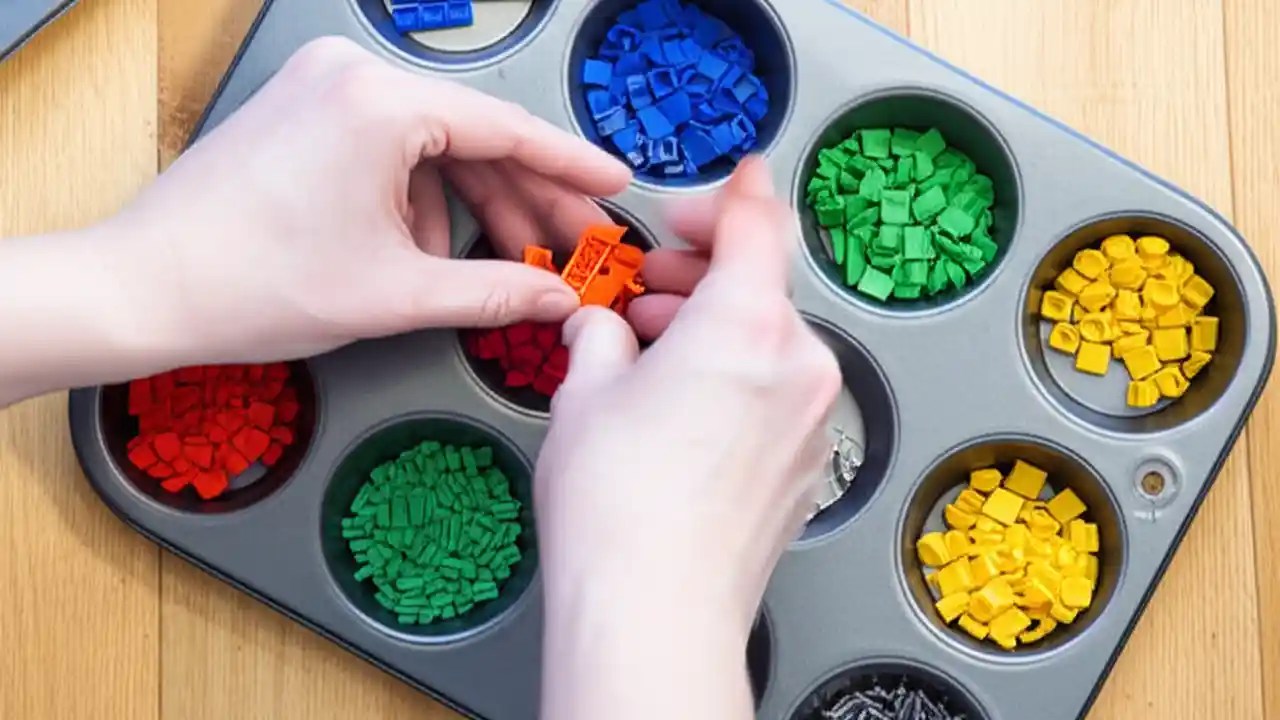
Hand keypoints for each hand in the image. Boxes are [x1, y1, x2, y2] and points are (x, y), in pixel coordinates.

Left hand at [112, 36, 629, 363]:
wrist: (144, 287)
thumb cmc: (252, 283)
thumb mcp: (396, 294)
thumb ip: (494, 290)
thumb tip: (557, 297)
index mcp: (379, 102)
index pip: (506, 129)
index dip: (570, 165)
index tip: (614, 186)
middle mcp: (351, 74)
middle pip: (472, 136)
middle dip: (526, 197)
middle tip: (573, 244)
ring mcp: (323, 86)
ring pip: (432, 144)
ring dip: (474, 204)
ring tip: (509, 262)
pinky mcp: (305, 109)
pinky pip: (390, 147)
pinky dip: (420, 197)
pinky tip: (432, 251)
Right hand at [536, 158, 841, 719]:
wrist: (655, 613)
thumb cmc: (620, 509)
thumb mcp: (586, 392)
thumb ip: (599, 335)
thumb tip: (599, 326)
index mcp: (748, 323)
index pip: (758, 221)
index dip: (733, 193)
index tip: (726, 181)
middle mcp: (798, 366)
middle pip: (762, 285)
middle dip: (703, 271)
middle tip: (651, 282)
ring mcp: (813, 422)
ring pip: (769, 343)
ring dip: (716, 329)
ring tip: (650, 350)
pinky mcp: (808, 468)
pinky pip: (777, 395)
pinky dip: (738, 379)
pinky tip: (682, 407)